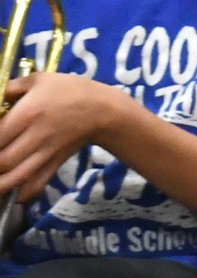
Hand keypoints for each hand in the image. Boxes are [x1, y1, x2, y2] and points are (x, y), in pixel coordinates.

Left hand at [0, 72, 128, 199]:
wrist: (105, 112)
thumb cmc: (71, 91)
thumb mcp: (38, 80)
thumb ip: (9, 88)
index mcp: (28, 113)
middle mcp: (36, 136)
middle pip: (4, 161)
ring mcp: (47, 153)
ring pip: (18, 176)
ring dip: (2, 184)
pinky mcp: (56, 162)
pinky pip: (39, 182)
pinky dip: (25, 192)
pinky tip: (15, 196)